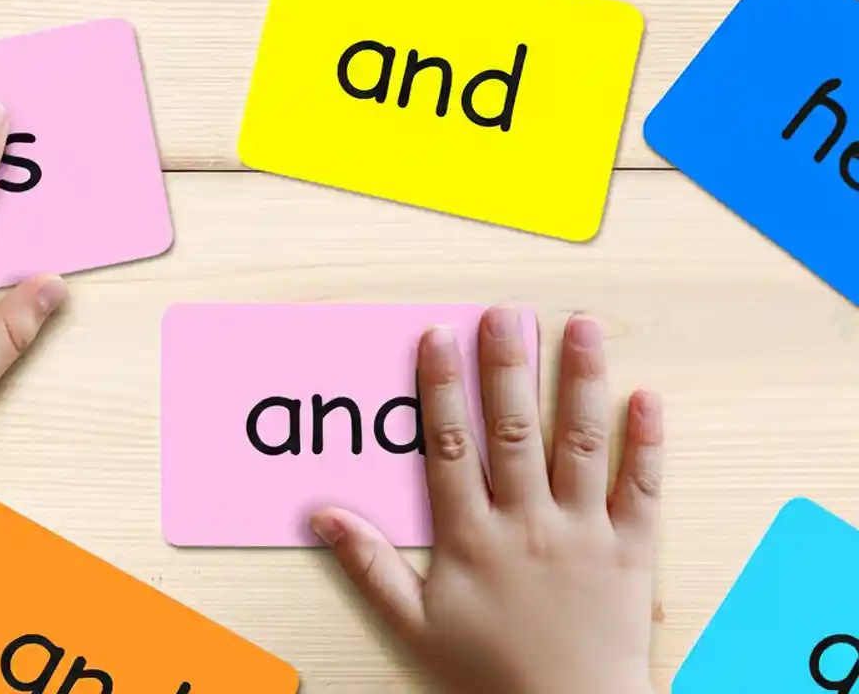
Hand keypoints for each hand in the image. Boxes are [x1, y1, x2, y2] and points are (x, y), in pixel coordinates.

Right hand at [312, 308, 662, 693]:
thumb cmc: (487, 675)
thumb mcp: (414, 625)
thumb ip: (370, 565)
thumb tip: (323, 515)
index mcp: (473, 538)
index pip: (452, 447)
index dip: (443, 388)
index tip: (438, 337)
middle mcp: (528, 523)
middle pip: (514, 430)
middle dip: (507, 367)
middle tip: (505, 313)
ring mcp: (583, 532)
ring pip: (579, 444)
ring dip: (579, 381)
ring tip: (578, 326)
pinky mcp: (631, 550)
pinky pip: (642, 488)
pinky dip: (647, 442)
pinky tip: (647, 397)